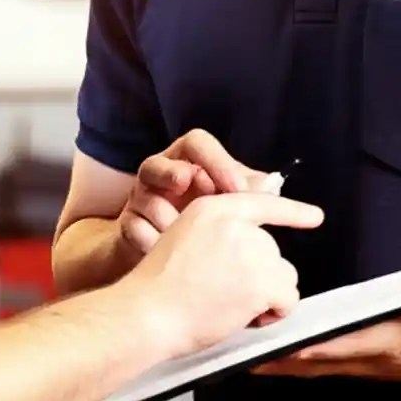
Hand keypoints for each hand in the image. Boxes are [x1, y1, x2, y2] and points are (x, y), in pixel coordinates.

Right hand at [117, 129, 270, 257]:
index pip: (197, 143)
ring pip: (147, 200)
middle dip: (173, 175)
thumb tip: (273, 184)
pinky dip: (153, 243)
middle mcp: (158, 174)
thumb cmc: (197, 220)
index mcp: (185, 161)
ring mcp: (138, 199)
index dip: (216, 160)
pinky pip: (135, 229)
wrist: (159, 255)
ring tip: (185, 240)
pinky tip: (169, 256)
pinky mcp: (126, 225)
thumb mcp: (223, 202)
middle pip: (159, 163)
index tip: (237, 187)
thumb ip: (246, 191)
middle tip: (188, 188)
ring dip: (169, 221)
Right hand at [123, 193, 323, 358]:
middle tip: (225, 293)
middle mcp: (235, 223)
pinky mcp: (262, 280)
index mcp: (213, 209)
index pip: (262, 202)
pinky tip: (242, 316)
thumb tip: (258, 245)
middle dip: (260, 278)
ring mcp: (250, 250)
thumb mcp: (185, 240)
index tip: (315, 216)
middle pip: (273, 251)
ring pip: (285, 276)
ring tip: (230, 305)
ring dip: (267, 296)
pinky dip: (273, 314)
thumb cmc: (159, 288)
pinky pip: (288, 299)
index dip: (292, 211)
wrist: (148, 313)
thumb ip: (220, 234)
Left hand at [251, 288, 400, 384]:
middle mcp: (368, 359)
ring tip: (241, 354)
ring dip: (279, 364)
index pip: (349, 345)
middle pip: (318, 362)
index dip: (321, 346)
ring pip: (311, 368)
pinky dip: (288, 363)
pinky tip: (262, 356)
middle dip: (283, 359)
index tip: (291, 343)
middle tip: (246, 352)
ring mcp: (357, 365)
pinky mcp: (350, 364)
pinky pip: (314, 366)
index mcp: (389, 342)